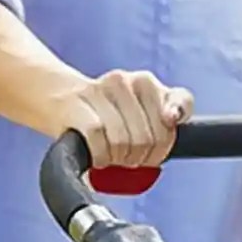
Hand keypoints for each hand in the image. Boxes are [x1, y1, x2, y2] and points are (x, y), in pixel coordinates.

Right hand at [56, 70, 193, 168]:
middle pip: (152, 136)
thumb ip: (163, 125)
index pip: (182, 102)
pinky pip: (99, 139)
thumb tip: (169, 127)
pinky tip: (98, 157)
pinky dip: (101, 156)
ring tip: (112, 157)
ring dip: (119, 159)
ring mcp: (102, 90)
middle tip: (129, 160)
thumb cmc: (105, 113)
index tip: (159, 149)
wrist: (59, 97)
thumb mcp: (140, 117)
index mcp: (148, 83)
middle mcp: (128, 81)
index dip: (172, 137)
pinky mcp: (78, 104)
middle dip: (142, 158)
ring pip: (125, 140)